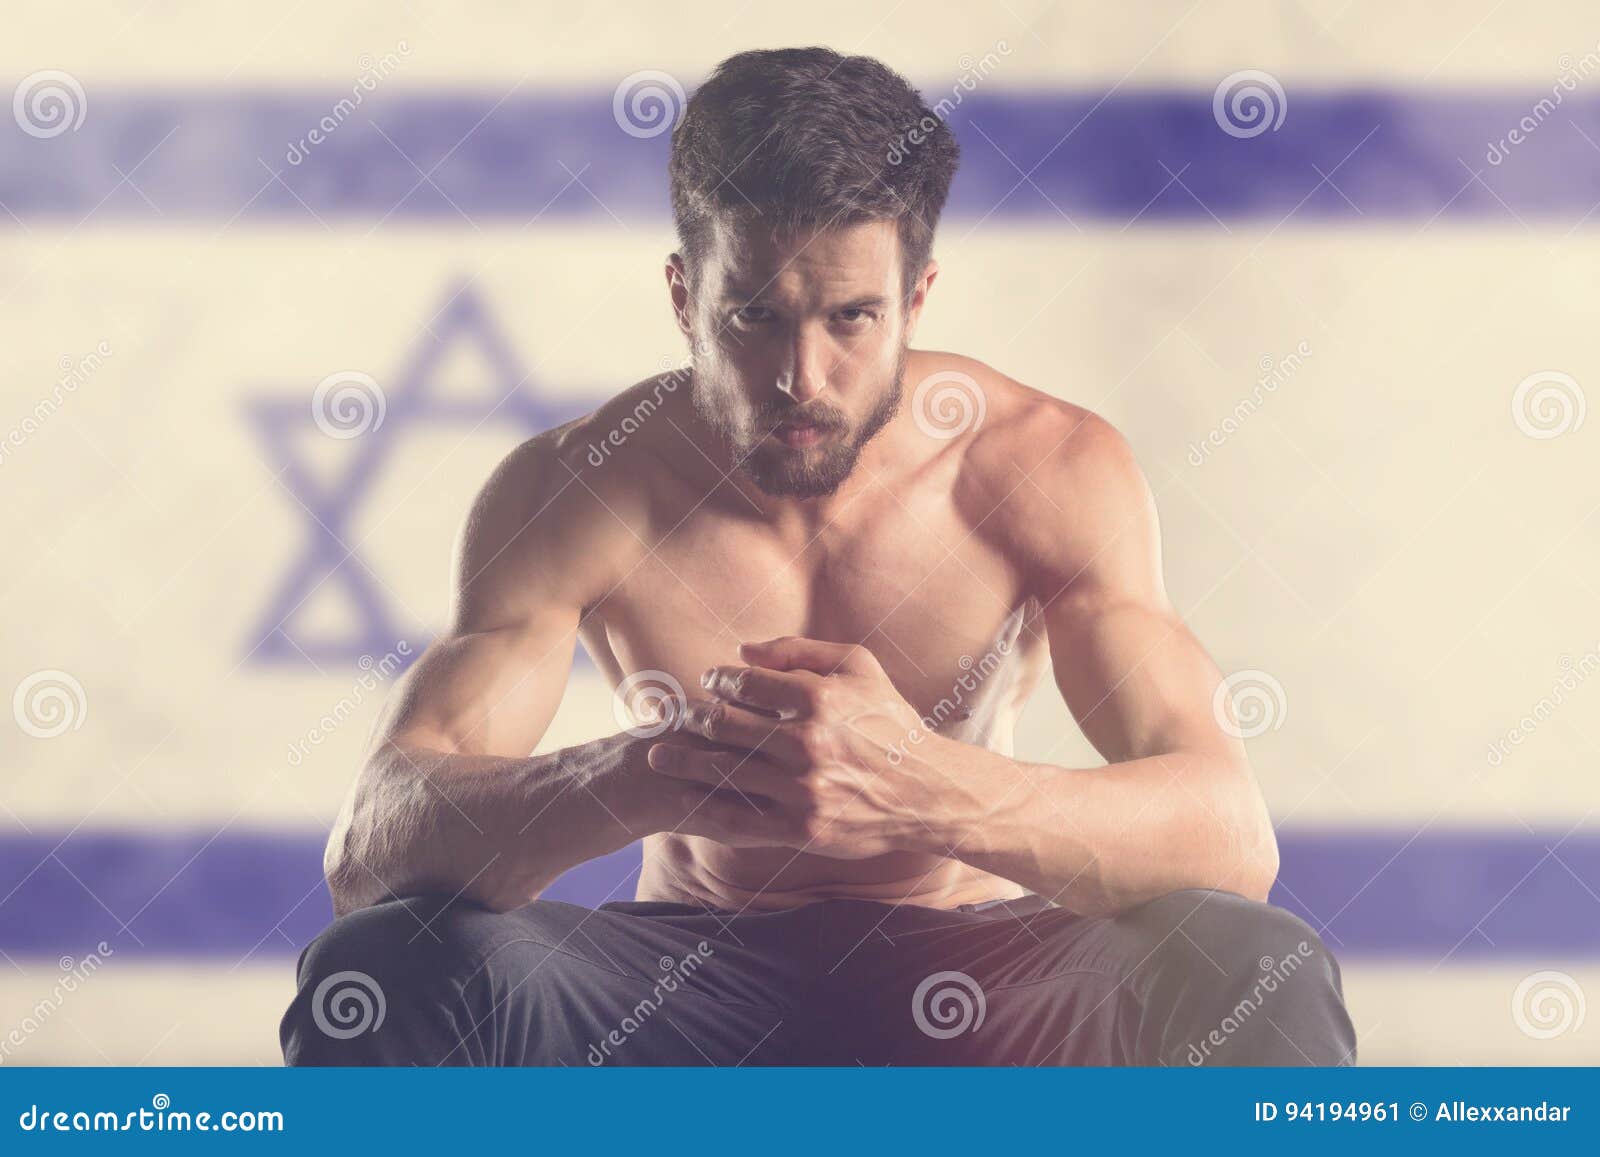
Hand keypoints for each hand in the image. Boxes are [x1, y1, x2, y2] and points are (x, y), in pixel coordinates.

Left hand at [646, 636, 968, 857]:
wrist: (927, 792)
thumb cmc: (891, 722)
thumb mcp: (859, 666)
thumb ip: (799, 650)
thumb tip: (740, 650)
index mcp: (819, 699)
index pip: (744, 683)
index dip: (717, 681)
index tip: (708, 683)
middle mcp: (807, 743)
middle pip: (724, 727)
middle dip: (689, 719)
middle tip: (669, 716)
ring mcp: (802, 790)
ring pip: (723, 772)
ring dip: (683, 763)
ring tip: (658, 756)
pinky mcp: (801, 829)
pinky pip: (738, 819)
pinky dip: (705, 808)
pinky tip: (685, 799)